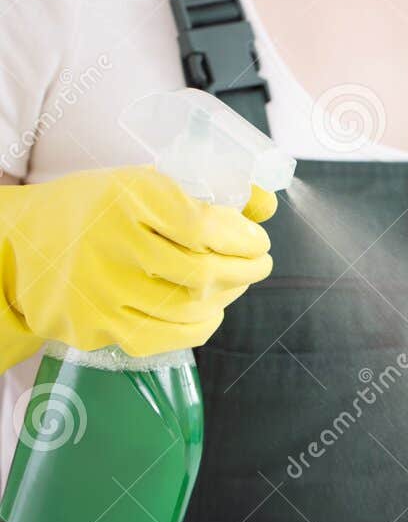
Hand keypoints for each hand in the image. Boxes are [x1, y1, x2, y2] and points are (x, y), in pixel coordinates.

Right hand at [0, 167, 273, 363]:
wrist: (19, 250)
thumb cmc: (93, 211)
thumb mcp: (142, 184)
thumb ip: (211, 192)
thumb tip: (268, 205)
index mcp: (128, 197)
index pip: (205, 226)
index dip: (244, 239)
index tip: (258, 241)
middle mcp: (113, 244)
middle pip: (204, 272)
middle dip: (248, 270)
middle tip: (260, 264)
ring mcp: (102, 291)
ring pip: (191, 308)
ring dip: (228, 297)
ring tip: (237, 284)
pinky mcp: (96, 327)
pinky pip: (166, 336)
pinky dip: (200, 326)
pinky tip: (209, 312)